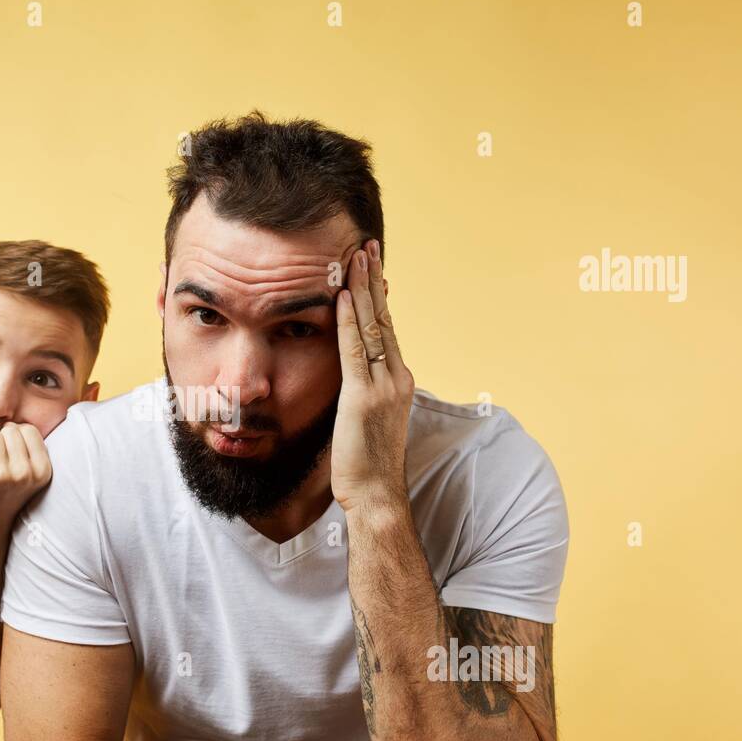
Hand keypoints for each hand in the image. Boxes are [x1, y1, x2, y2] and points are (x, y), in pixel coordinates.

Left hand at [0, 421, 52, 532]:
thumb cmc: (7, 493)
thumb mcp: (30, 474)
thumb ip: (29, 447)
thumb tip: (13, 422)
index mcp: (43, 470)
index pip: (29, 430)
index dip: (17, 435)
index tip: (12, 452)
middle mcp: (26, 473)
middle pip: (10, 431)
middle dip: (2, 440)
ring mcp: (3, 476)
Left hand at [330, 239, 413, 515]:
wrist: (376, 495)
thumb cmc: (366, 464)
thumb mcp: (365, 419)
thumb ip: (360, 392)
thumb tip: (348, 377)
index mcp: (398, 381)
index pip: (387, 328)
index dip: (378, 295)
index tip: (371, 266)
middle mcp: (396, 377)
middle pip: (384, 317)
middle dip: (373, 279)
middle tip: (366, 245)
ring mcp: (383, 386)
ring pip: (373, 327)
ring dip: (362, 289)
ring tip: (356, 256)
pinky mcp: (362, 397)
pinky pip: (355, 350)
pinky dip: (349, 320)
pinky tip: (343, 296)